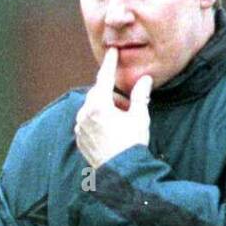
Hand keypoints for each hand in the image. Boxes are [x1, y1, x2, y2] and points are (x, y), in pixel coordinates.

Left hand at [73, 47, 153, 169]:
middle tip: (126, 106)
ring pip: (91, 107)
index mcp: (99, 106)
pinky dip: (97, 119)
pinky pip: (87, 121)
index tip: (112, 51)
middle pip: (98, 93)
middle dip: (112, 95)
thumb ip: (140, 96)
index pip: (105, 78)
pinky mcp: (79, 137)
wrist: (120, 174)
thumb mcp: (139, 118)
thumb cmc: (131, 145)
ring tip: (120, 121)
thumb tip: (145, 79)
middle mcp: (85, 114)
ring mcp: (80, 127)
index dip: (110, 64)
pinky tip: (110, 130)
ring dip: (105, 108)